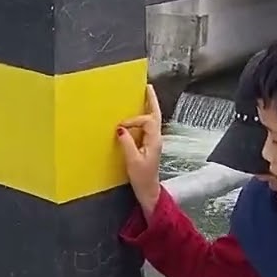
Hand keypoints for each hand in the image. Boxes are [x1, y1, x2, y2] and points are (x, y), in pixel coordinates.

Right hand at [116, 84, 163, 215]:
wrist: (148, 190)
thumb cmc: (142, 178)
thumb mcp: (132, 161)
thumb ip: (127, 143)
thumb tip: (120, 129)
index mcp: (154, 140)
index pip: (146, 121)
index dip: (133, 121)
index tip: (120, 128)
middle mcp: (156, 138)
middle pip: (155, 115)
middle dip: (151, 100)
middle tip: (147, 86)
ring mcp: (153, 141)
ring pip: (152, 119)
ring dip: (148, 106)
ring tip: (143, 95)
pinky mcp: (148, 144)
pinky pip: (146, 126)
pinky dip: (142, 117)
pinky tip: (137, 114)